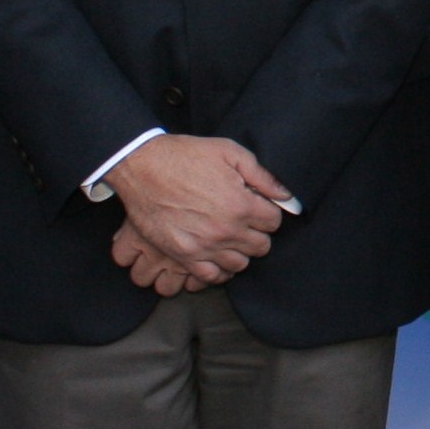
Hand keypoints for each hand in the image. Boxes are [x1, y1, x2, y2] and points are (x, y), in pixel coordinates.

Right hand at [104, 134, 289, 285]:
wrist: (142, 166)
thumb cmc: (185, 155)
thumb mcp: (229, 151)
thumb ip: (262, 175)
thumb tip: (287, 196)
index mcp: (241, 204)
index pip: (274, 222)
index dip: (268, 212)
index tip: (257, 206)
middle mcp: (227, 230)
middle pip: (261, 246)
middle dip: (257, 232)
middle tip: (245, 220)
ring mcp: (205, 246)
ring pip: (240, 264)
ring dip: (240, 251)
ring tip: (230, 237)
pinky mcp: (184, 256)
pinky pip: (212, 277)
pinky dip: (218, 270)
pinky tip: (216, 256)